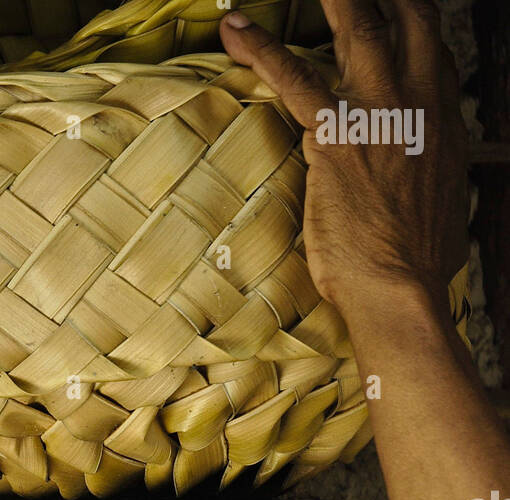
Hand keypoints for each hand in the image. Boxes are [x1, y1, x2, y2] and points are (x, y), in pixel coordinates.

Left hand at [219, 1, 468, 320]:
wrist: (401, 289)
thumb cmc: (416, 264)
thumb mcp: (442, 209)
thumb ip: (428, 182)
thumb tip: (424, 194)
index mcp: (444, 121)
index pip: (433, 49)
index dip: (410, 23)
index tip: (393, 11)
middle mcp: (420, 101)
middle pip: (406, 16)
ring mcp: (379, 111)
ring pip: (356, 25)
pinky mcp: (335, 133)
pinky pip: (292, 76)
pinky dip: (261, 47)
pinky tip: (237, 27)